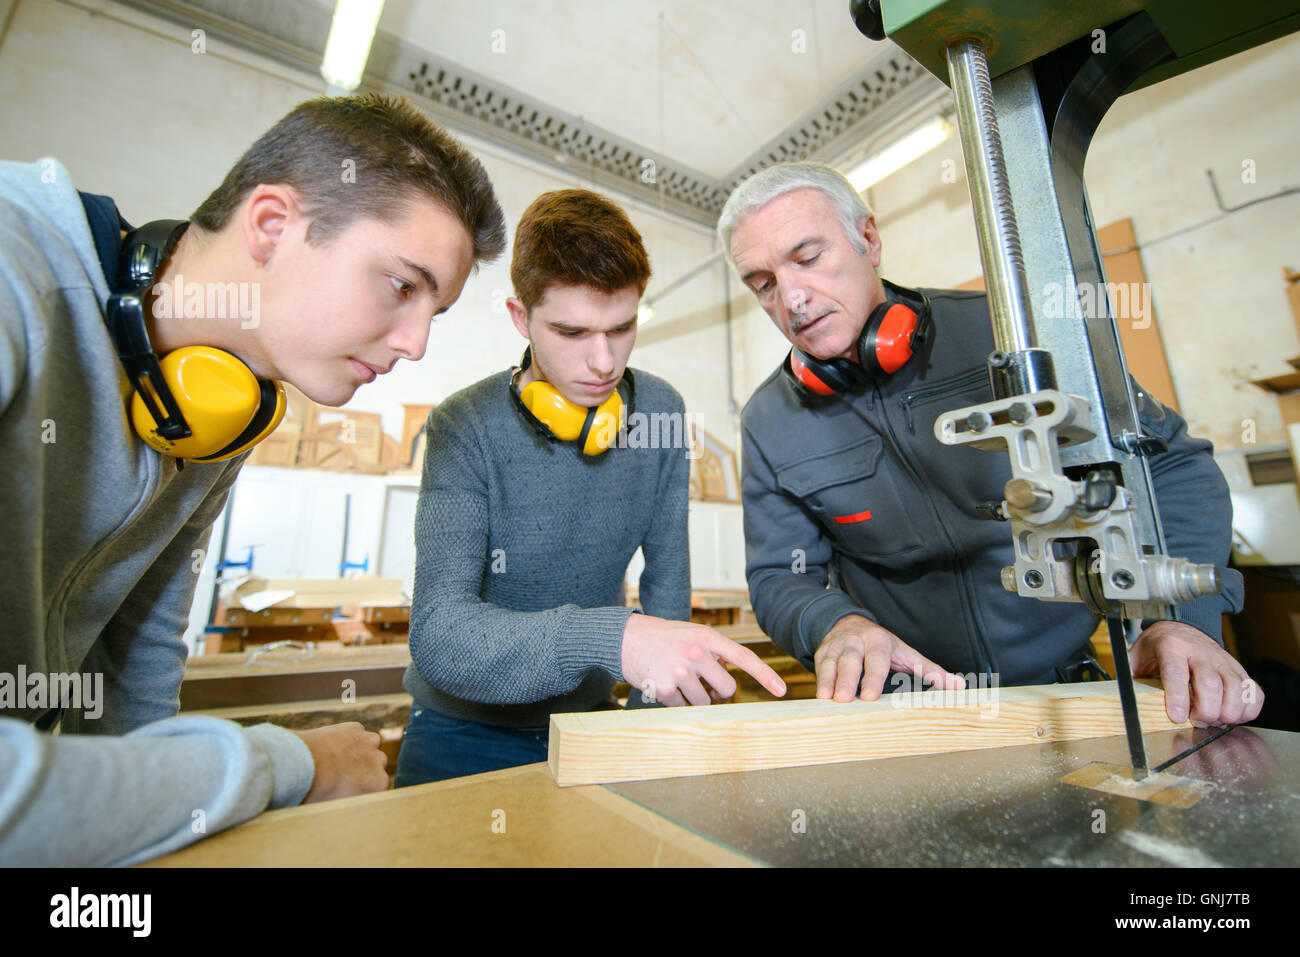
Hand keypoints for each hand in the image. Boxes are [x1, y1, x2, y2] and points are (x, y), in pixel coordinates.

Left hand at [295, 722, 388, 802]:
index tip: (349, 790)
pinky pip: (357, 732)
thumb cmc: (314, 791)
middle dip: (363, 769)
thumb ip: (353, 801)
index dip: (364, 788)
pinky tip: (333, 746)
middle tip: (341, 775)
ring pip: (370, 745)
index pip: (379, 786)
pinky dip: (348, 737)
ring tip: (338, 759)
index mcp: (378, 784)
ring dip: (360, 751)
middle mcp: (379, 761)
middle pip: (377, 765)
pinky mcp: (355, 727)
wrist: (298, 765)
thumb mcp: (337, 806)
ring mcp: (368, 741)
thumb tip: (350, 801)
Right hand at [621, 614, 786, 706]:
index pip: (743, 657)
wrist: (624, 638)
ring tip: (676, 679)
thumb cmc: (661, 638)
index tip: (782, 691)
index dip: (765, 675)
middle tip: (703, 684)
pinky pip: (682, 707)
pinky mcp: (665, 687)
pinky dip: (675, 702)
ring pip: (704, 702)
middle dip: (718, 693)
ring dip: (693, 698)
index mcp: (707, 637)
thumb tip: (726, 683)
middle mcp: (696, 652)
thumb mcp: (691, 635)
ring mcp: (680, 670)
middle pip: (726, 688)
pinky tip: (663, 684)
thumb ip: (712, 653)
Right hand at [815, 614, 965, 702]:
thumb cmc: (884, 646)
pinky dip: (819, 680)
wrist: (849, 624)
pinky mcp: (822, 653)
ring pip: (831, 663)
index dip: (872, 677)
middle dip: (846, 680)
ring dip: (828, 681)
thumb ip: (931, 671)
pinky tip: (820, 696)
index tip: (870, 696)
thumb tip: (959, 687)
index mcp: (879, 641)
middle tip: (844, 700)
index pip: (876, 660)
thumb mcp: (907, 655)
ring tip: (827, 700)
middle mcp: (856, 641)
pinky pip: (819, 667)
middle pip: (850, 661)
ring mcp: (836, 646)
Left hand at [1129, 621, 1262, 726]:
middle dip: (1205, 710)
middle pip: (1210, 684)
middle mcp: (1200, 652)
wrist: (1181, 628)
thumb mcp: (1137, 657)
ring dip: (1227, 712)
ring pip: (1235, 689)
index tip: (1178, 717)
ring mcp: (1222, 660)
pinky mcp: (1239, 669)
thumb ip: (1131, 678)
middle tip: (1197, 721)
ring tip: (1214, 720)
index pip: (1176, 673)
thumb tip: (1123, 702)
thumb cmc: (1158, 648)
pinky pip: (1253, 692)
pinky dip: (1247, 709)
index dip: (1179, 697)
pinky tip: (1233, 715)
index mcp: (1171, 647)